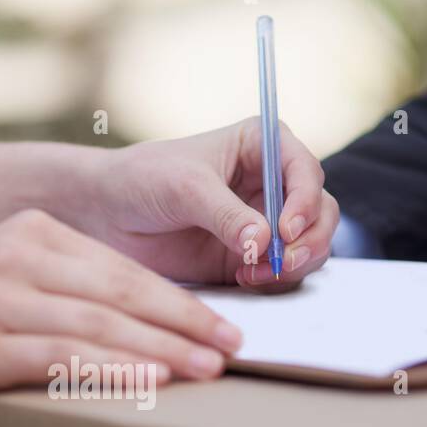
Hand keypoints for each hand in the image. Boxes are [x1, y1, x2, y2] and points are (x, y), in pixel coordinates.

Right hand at [0, 209, 243, 404]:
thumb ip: (57, 283)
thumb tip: (131, 320)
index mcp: (32, 232)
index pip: (123, 269)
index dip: (178, 300)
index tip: (219, 324)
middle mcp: (21, 257)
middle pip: (123, 293)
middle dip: (185, 323)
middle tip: (232, 348)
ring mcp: (1, 300)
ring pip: (102, 325)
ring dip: (163, 349)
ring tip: (207, 370)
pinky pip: (63, 356)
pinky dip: (113, 368)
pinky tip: (150, 379)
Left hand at [81, 118, 338, 292]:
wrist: (107, 215)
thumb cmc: (142, 180)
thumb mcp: (184, 189)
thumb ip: (225, 215)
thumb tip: (264, 242)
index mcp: (261, 146)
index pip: (304, 169)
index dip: (305, 200)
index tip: (286, 229)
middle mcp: (270, 183)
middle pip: (319, 210)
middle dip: (311, 237)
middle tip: (286, 261)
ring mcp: (263, 222)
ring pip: (310, 243)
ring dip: (298, 262)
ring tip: (261, 273)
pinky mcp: (251, 258)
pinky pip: (283, 271)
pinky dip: (277, 279)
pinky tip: (249, 280)